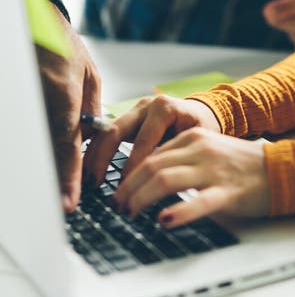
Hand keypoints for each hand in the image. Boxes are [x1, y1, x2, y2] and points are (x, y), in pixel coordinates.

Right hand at [36, 10, 100, 210]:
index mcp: (64, 95)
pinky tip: (45, 164)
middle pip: (48, 151)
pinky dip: (37, 147)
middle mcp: (42, 104)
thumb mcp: (88, 75)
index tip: (69, 203)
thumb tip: (91, 140)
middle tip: (61, 206)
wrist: (36, 25)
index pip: (67, 145)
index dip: (68, 177)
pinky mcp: (20, 109)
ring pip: (37, 145)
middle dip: (55, 179)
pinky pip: (31, 133)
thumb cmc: (65, 45)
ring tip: (54, 192)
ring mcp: (27, 106)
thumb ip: (90, 110)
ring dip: (46, 166)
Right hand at [83, 94, 220, 187]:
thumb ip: (174, 158)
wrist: (204, 115)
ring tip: (88, 179)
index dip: (132, 167)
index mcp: (165, 108)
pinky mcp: (128, 117)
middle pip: (116, 130)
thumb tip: (155, 185)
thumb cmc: (203, 130)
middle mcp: (147, 105)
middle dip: (102, 159)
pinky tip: (90, 169)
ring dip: (94, 155)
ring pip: (106, 130)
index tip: (126, 190)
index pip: (142, 140)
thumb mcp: (195, 143)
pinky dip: (97, 150)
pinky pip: (107, 132)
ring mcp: (135, 109)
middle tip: (95, 184)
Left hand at [112, 129, 269, 224]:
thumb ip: (180, 158)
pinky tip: (164, 220)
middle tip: (117, 206)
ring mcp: (213, 171)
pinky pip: (199, 202)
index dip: (129, 174)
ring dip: (141, 198)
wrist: (279, 169)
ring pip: (166, 179)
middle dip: (128, 187)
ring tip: (130, 213)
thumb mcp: (207, 151)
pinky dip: (179, 211)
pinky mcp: (227, 192)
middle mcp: (200, 150)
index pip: (150, 153)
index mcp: (193, 138)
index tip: (118, 192)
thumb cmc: (240, 165)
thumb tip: (146, 175)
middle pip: (152, 165)